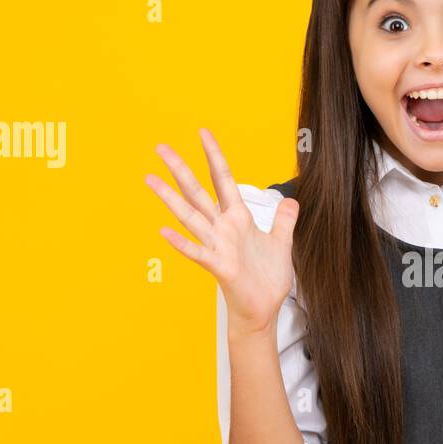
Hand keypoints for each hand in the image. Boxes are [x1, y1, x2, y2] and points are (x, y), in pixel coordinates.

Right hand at [144, 128, 298, 336]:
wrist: (264, 310)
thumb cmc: (267, 279)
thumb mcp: (282, 243)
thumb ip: (284, 220)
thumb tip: (292, 201)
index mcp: (238, 219)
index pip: (223, 180)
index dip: (214, 156)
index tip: (203, 132)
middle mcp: (223, 229)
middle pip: (198, 192)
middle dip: (180, 169)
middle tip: (160, 147)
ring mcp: (218, 247)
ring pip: (191, 217)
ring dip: (171, 199)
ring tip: (150, 180)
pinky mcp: (220, 267)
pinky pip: (198, 253)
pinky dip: (182, 244)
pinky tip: (164, 233)